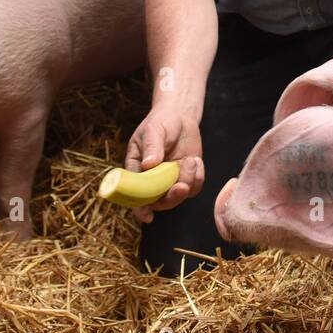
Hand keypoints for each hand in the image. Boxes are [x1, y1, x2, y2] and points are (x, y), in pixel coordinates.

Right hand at [123, 105, 204, 222]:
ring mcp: (170, 181)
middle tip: (182, 186)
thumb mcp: (153, 130)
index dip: (139, 209)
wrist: (179, 116)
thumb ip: (152, 147)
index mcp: (137, 171)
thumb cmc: (160, 122)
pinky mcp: (187, 177)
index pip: (135, 195)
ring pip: (179, 196)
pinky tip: (195, 160)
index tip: (147, 216)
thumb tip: (148, 165)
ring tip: (190, 160)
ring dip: (187, 182)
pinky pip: (194, 187)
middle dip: (171, 198)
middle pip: (159, 202)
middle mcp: (152, 180)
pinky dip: (197, 177)